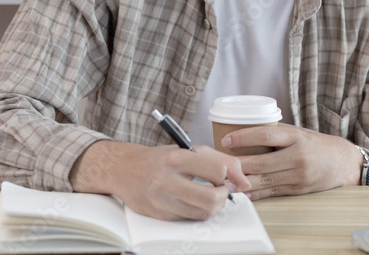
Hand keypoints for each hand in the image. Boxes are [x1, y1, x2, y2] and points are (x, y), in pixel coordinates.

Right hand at [70, 141, 250, 220]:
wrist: (124, 170)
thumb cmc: (160, 159)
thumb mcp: (189, 150)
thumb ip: (221, 161)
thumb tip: (244, 182)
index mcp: (177, 158)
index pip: (217, 171)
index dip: (227, 176)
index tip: (224, 176)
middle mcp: (167, 180)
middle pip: (212, 198)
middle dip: (224, 196)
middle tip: (221, 190)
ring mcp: (162, 200)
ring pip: (203, 213)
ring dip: (214, 206)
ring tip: (209, 196)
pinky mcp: (160, 215)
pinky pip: (190, 219)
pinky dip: (197, 212)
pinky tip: (193, 201)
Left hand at [222, 124, 363, 200]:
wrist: (344, 163)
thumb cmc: (317, 145)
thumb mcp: (299, 133)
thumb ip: (277, 132)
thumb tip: (245, 129)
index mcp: (296, 138)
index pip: (266, 135)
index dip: (244, 137)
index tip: (226, 140)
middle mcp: (298, 157)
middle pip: (261, 162)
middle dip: (237, 165)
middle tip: (219, 165)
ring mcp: (298, 176)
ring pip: (264, 180)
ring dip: (242, 183)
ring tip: (224, 182)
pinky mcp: (298, 190)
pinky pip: (272, 193)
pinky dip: (255, 194)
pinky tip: (242, 193)